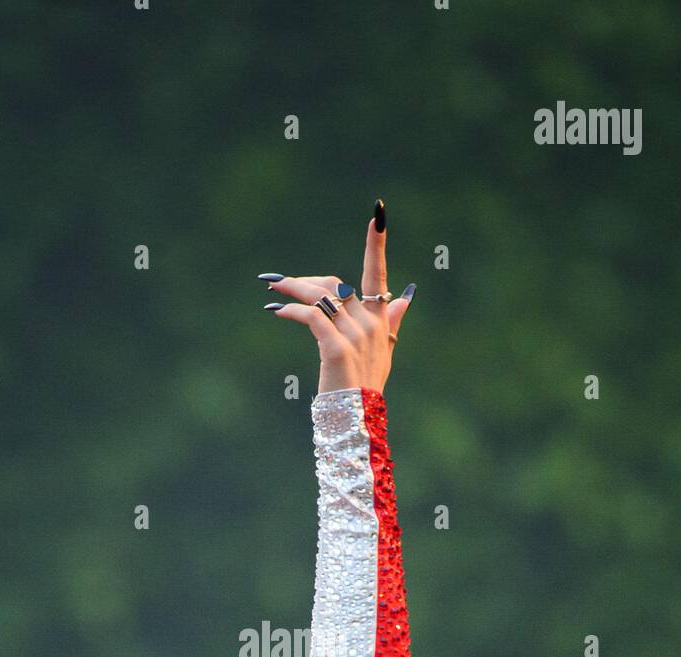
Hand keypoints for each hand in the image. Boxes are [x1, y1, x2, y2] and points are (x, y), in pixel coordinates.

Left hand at [261, 201, 413, 393]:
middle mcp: (369, 323)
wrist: (358, 419)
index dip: (377, 244)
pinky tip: (278, 311)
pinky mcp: (335, 348)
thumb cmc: (368, 385)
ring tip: (272, 288)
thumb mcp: (385, 350)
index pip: (378, 274)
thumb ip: (394, 320)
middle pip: (334, 284)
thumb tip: (408, 295)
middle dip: (304, 280)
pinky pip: (312, 317)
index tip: (378, 213)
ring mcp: (354, 336)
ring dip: (293, 289)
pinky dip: (293, 310)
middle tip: (277, 282)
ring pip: (320, 297)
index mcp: (380, 319)